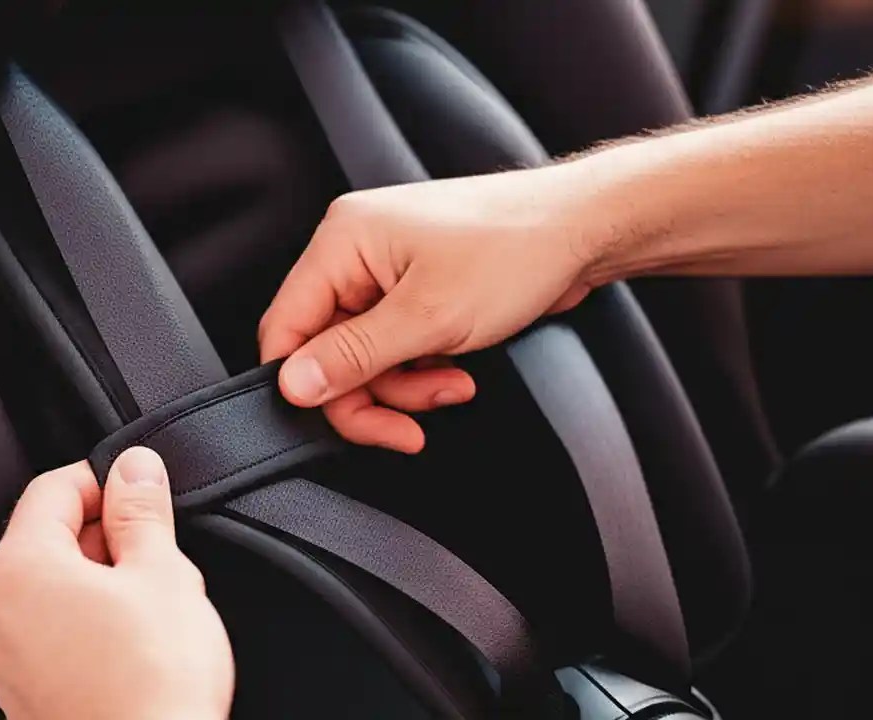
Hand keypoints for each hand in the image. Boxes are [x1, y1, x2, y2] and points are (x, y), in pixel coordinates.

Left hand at [0, 447, 234, 719]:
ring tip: (151, 603)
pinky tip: (134, 644)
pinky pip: (53, 638)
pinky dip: (88, 627)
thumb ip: (142, 509)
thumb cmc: (154, 682)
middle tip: (157, 550)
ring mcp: (8, 663)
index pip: (51, 490)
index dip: (102, 480)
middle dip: (104, 535)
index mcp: (20, 570)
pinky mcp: (28, 698)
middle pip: (47, 541)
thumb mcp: (162, 572)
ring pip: (52, 592)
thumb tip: (134, 468)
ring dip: (99, 582)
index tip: (139, 489)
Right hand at [259, 164, 605, 452]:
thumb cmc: (516, 249)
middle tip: (406, 425)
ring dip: (405, 386)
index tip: (340, 417)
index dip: (306, 381)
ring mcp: (386, 269)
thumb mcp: (428, 318)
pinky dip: (422, 368)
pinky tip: (457, 371)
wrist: (586, 229)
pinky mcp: (415, 286)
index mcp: (342, 240)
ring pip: (364, 355)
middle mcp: (355, 250)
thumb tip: (292, 383)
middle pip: (326, 348)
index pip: (286, 325)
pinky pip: (394, 344)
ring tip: (452, 387)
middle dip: (372, 391)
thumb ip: (353, 356)